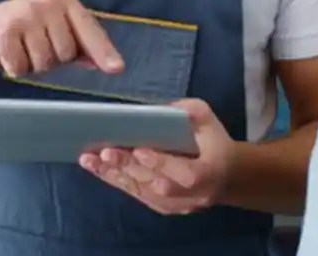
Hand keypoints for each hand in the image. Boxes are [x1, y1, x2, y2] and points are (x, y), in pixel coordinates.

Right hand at [0, 0, 123, 77]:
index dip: (102, 51)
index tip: (116, 69)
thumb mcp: (52, 31)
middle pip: (66, 52)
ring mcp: (24, 16)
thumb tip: (109, 63)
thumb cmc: (20, 32)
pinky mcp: (5, 33)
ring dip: (32, 65)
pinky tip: (5, 55)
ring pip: (45, 62)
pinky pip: (22, 68)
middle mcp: (45, 2)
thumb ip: (80, 45)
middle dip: (52, 60)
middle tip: (33, 47)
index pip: (88, 27)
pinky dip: (14, 69)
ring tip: (20, 50)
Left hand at [79, 98, 235, 215]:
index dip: (161, 163)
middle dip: (128, 167)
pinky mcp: (162, 208)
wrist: (228, 177)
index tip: (139, 150)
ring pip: (141, 192)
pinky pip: (137, 195)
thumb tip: (167, 109)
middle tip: (104, 153)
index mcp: (207, 174)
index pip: (184, 173)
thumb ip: (192, 112)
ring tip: (89, 161)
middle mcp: (191, 196)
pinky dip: (116, 180)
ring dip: (113, 176)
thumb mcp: (209, 121)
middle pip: (156, 184)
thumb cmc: (215, 144)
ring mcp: (175, 205)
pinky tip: (97, 169)